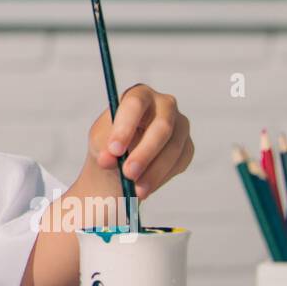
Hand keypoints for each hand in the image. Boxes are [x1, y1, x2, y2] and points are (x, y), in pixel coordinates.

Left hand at [86, 84, 192, 200]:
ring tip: (135, 190)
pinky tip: (146, 187)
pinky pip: (179, 162)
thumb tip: (108, 159)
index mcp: (138, 95)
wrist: (119, 165)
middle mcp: (164, 105)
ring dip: (154, 172)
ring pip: (173, 148)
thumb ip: (103, 148)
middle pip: (161, 126)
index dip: (126, 127)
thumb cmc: (107, 146)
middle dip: (144, 153)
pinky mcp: (187, 147)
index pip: (135, 104)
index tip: (114, 150)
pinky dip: (161, 177)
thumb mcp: (99, 144)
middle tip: (128, 174)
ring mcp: (180, 125)